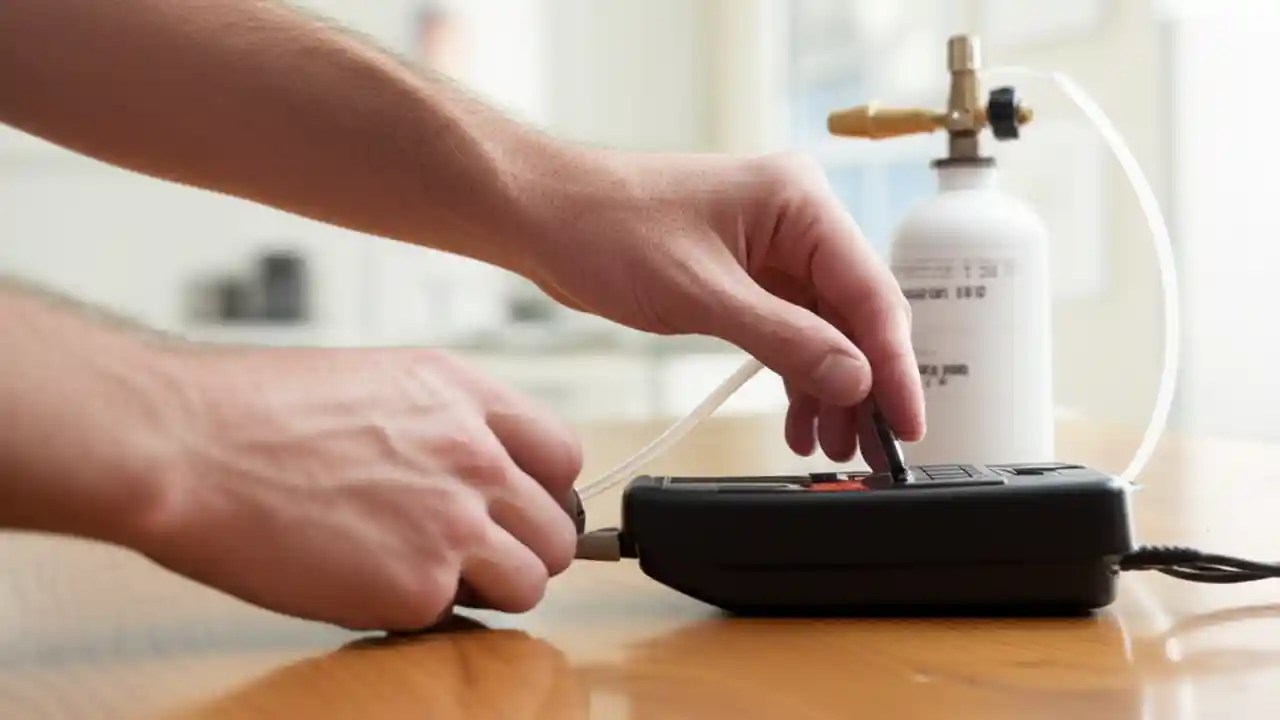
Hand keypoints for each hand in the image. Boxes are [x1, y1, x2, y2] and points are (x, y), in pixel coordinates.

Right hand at [134, 346, 581, 630]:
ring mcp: (455, 521)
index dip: (542, 491)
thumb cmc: (254, 413)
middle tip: (474, 556)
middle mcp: (477, 454)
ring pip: (531, 582)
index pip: (562, 455)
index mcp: (466, 395)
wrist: (188, 445)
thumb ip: (443, 424)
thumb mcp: (377, 384)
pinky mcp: (420, 585)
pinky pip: (457, 616)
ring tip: (426, 576)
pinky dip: (421, 613)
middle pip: (558, 528)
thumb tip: (476, 470)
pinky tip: (367, 584)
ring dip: (490, 589)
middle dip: (522, 549)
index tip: (518, 508)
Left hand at [518, 151, 924, 462]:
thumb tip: (855, 380)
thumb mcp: (702, 293)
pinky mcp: (746, 273)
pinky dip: (795, 373)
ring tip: (829, 446)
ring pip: (824, 328)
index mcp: (800, 202)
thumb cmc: (608, 227)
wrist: (545, 215)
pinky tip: (798, 418)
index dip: (894, 365)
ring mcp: (772, 246)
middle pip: (855, 313)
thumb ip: (785, 339)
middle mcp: (797, 220)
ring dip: (829, 387)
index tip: (905, 422)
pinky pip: (790, 329)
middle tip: (871, 448)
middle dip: (863, 383)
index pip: (871, 292)